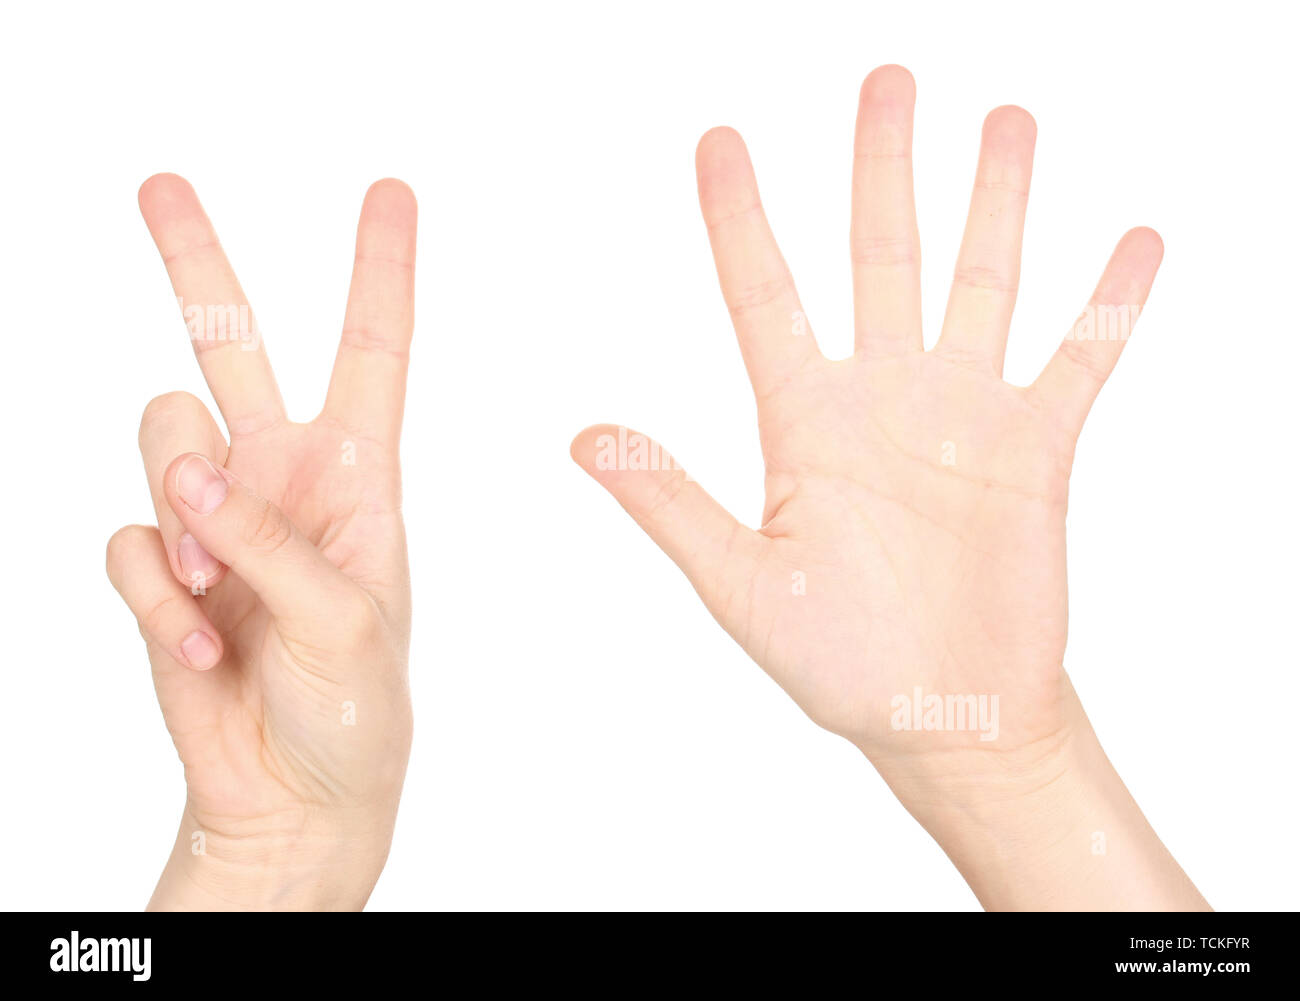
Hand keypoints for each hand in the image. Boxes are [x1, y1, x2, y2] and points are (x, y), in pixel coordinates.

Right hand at [106, 175, 416, 909]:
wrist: (294, 793)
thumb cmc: (355, 709)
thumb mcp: (345, 621)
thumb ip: (269, 541)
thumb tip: (192, 469)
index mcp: (358, 474)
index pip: (373, 350)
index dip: (379, 269)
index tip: (392, 190)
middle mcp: (282, 477)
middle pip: (230, 346)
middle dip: (196, 265)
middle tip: (159, 184)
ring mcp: (216, 519)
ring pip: (160, 438)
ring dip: (177, 510)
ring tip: (210, 589)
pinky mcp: (161, 569)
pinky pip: (124, 537)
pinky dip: (151, 591)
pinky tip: (194, 643)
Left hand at [572, 66, 1205, 908]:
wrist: (946, 717)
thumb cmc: (839, 664)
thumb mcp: (744, 584)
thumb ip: (672, 504)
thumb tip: (582, 438)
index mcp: (804, 424)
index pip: (764, 296)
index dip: (739, 218)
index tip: (717, 141)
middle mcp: (882, 399)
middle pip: (879, 255)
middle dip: (881, 169)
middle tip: (886, 80)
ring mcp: (963, 416)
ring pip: (980, 281)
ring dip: (995, 203)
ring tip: (1005, 121)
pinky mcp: (1035, 449)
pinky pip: (1078, 359)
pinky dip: (1107, 303)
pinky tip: (1134, 239)